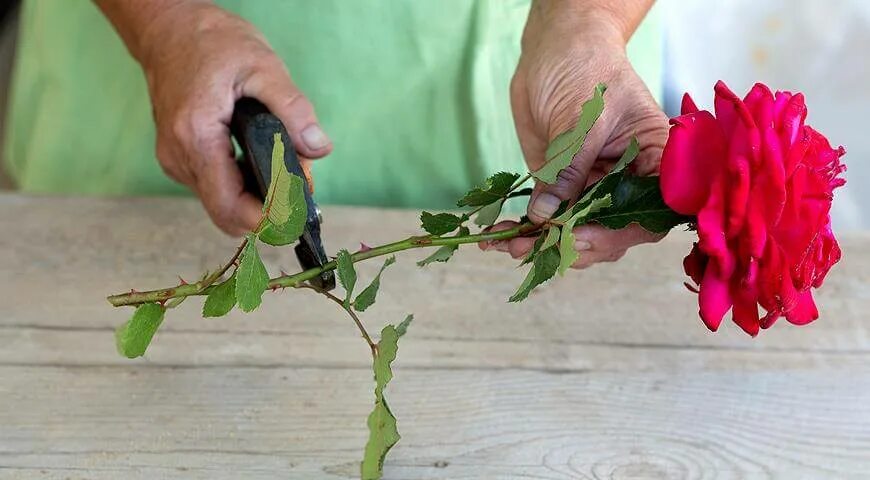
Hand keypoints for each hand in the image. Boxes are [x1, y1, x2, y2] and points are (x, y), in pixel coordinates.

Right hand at [133, 3, 330, 234]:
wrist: (170, 28)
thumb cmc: (212, 43)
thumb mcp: (263, 67)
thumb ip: (293, 110)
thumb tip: (318, 148)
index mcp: (196, 137)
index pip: (230, 207)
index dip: (268, 219)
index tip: (298, 210)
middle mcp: (179, 157)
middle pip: (228, 212)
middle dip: (270, 207)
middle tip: (301, 182)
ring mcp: (176, 160)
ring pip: (223, 203)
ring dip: (259, 195)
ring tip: (287, 164)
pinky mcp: (181, 158)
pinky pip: (216, 186)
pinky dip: (244, 182)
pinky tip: (263, 159)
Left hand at [483, 2, 667, 267]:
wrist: (555, 50)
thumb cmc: (586, 68)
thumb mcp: (581, 116)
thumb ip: (569, 168)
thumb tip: (547, 217)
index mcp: (654, 162)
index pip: (650, 213)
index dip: (619, 233)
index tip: (582, 236)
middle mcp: (627, 183)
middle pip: (612, 233)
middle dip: (574, 244)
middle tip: (538, 244)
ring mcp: (594, 189)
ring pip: (577, 234)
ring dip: (544, 245)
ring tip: (511, 244)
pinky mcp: (561, 189)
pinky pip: (548, 221)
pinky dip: (525, 233)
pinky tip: (498, 238)